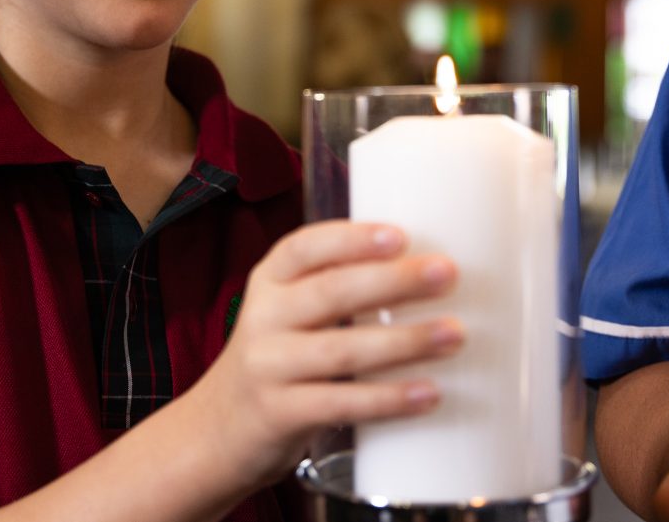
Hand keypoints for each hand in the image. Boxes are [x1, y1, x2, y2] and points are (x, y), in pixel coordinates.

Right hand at [186, 220, 462, 491]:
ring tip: (453, 334)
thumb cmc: (276, 363)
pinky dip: (388, 398)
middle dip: (394, 281)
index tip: (401, 235)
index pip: (305, 248)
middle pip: (331, 292)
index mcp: (270, 282)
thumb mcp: (288, 314)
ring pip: (341, 350)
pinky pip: (340, 403)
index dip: (353, 239)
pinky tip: (427, 393)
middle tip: (446, 274)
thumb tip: (426, 273)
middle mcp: (264, 318)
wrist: (216, 433)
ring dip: (404, 341)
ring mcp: (268, 367)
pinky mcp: (279, 414)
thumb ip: (334, 290)